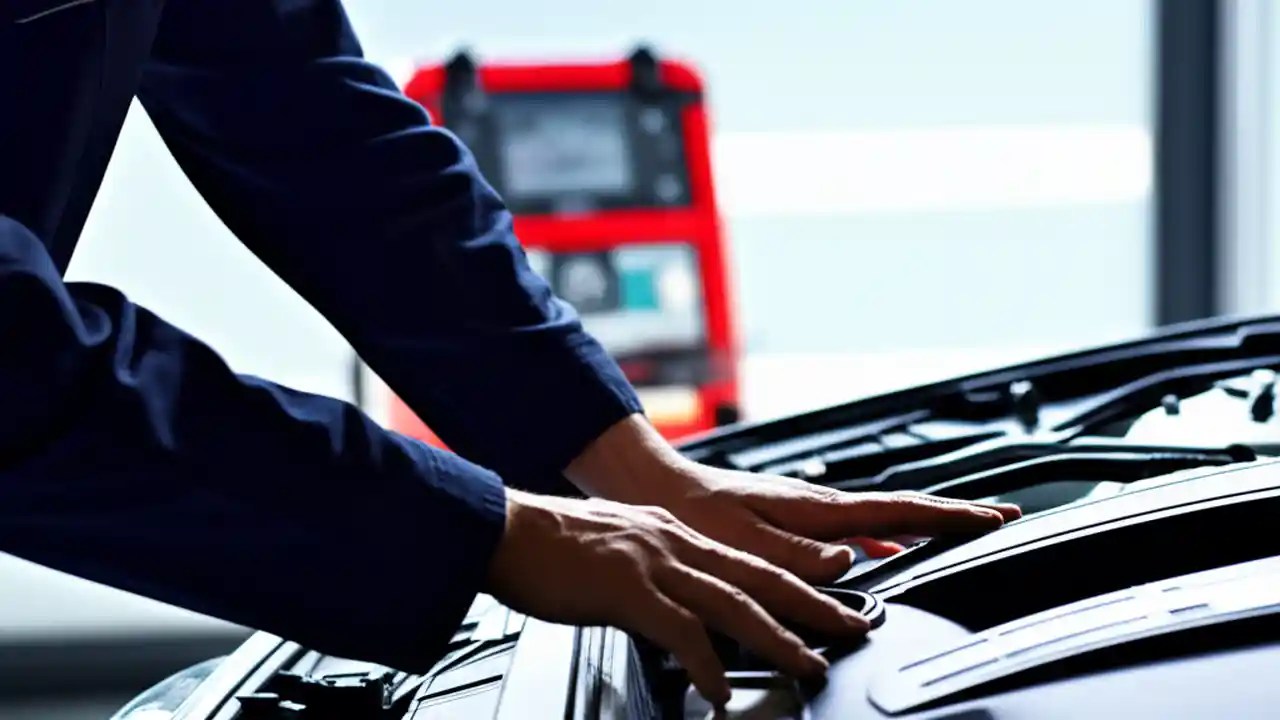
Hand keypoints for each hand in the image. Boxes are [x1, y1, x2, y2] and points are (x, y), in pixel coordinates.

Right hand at [485, 489, 872, 706]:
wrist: (504, 528)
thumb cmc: (550, 545)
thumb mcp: (618, 550)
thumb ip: (654, 575)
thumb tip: (677, 608)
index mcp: (673, 535)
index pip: (747, 561)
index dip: (793, 582)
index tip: (827, 600)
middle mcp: (673, 543)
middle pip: (757, 576)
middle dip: (809, 605)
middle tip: (851, 626)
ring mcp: (653, 563)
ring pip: (732, 601)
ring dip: (777, 637)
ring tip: (808, 664)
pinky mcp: (626, 588)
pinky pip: (679, 630)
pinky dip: (705, 662)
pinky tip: (721, 689)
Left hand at [566, 415, 1021, 583]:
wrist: (652, 488)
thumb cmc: (689, 511)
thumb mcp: (740, 539)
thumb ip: (796, 555)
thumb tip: (849, 562)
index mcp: (813, 508)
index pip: (897, 511)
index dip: (949, 516)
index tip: (993, 516)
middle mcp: (816, 504)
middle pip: (901, 510)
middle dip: (952, 515)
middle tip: (1000, 518)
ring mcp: (806, 510)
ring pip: (880, 519)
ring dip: (922, 525)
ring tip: (959, 532)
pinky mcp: (790, 518)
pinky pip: (853, 529)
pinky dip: (883, 537)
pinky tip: (885, 553)